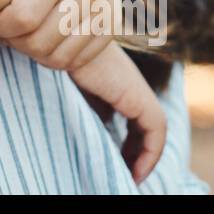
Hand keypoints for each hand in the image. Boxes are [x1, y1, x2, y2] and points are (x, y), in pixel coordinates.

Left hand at [0, 0, 121, 71]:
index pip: (23, 17)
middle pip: (39, 42)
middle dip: (12, 41)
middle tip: (3, 29)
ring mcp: (104, 12)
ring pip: (58, 57)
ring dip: (32, 53)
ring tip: (20, 35)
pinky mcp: (111, 28)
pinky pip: (77, 61)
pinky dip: (54, 58)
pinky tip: (41, 41)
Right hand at [68, 43, 166, 182]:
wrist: (61, 36)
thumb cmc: (57, 60)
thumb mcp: (71, 89)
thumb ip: (84, 104)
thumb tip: (90, 130)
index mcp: (115, 82)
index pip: (133, 118)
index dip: (130, 143)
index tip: (119, 163)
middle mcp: (130, 85)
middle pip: (144, 126)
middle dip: (136, 152)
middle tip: (127, 174)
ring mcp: (136, 89)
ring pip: (154, 130)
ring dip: (145, 156)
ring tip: (132, 177)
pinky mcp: (137, 96)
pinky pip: (155, 130)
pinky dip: (151, 152)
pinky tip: (135, 170)